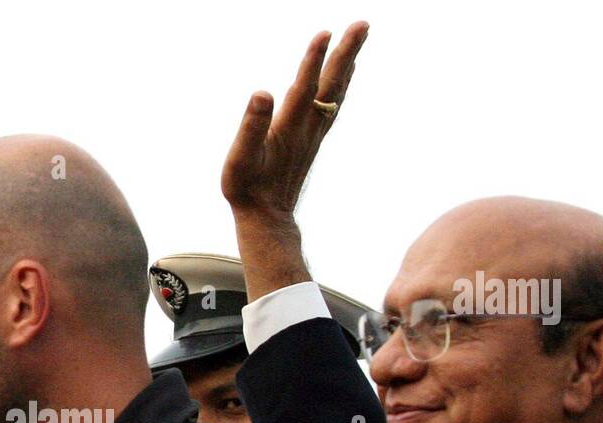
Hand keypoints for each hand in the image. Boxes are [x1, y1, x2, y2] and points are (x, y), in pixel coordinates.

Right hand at [222, 23, 368, 221]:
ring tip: (359, 39)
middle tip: (362, 24)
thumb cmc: (247, 190)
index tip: (327, 32)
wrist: (266, 218)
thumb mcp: (240, 160)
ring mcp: (313, 134)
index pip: (305, 87)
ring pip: (336, 93)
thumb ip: (251, 126)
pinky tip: (344, 76)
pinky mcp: (312, 139)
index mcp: (289, 128)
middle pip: (331, 85)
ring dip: (348, 64)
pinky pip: (332, 105)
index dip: (314, 59)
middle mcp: (307, 128)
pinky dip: (341, 84)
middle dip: (346, 53)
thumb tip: (263, 93)